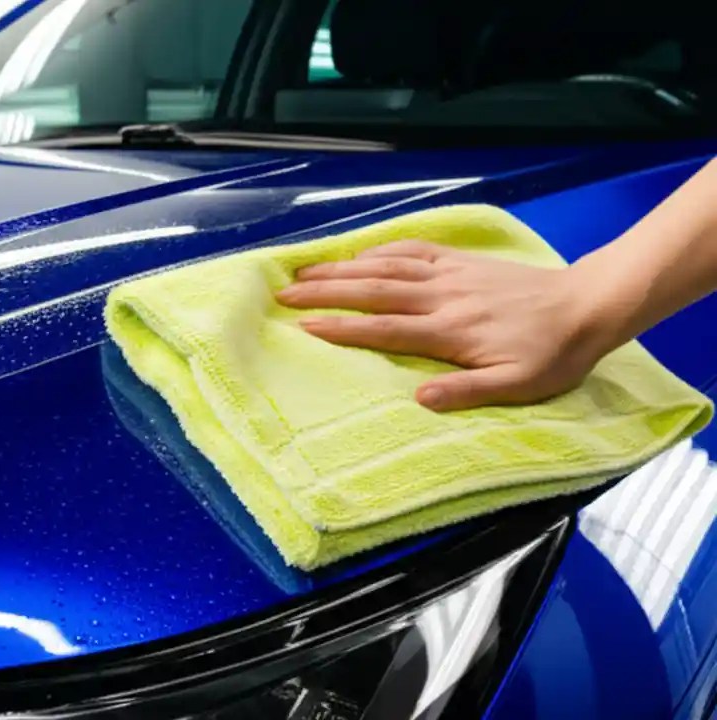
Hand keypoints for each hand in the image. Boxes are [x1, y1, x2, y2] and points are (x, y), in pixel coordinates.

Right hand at [275, 240, 620, 410]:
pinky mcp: (460, 261)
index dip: (341, 328)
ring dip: (341, 267)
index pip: (384, 329)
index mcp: (450, 331)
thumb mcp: (518, 386)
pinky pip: (412, 250)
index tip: (303, 328)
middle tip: (283, 294)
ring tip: (303, 271)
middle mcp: (442, 297)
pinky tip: (358, 255)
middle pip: (373, 290)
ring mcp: (450, 274)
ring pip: (385, 266)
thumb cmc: (551, 354)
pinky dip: (379, 249)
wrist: (587, 305)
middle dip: (324, 292)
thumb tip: (418, 399)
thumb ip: (467, 393)